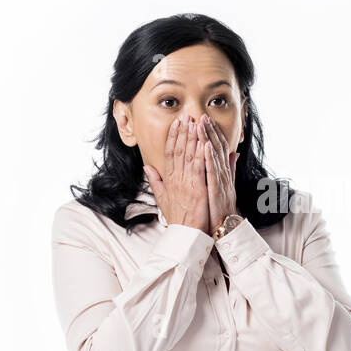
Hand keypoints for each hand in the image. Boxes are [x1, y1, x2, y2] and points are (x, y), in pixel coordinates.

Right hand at [143, 116, 210, 235]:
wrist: (186, 234)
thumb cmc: (178, 217)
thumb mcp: (162, 199)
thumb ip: (155, 181)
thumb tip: (147, 167)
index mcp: (169, 180)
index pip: (170, 153)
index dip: (173, 137)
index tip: (177, 123)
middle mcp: (176, 179)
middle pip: (178, 150)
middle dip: (183, 132)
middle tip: (187, 115)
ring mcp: (186, 183)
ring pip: (188, 155)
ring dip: (192, 138)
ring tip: (195, 122)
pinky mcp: (197, 189)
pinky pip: (198, 168)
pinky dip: (201, 154)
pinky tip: (204, 142)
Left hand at [201, 115, 238, 233]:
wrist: (226, 225)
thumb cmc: (223, 206)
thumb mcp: (228, 184)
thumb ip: (230, 168)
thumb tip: (235, 153)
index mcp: (223, 171)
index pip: (218, 147)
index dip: (212, 133)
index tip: (205, 120)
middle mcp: (223, 172)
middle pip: (217, 147)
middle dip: (209, 131)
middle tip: (202, 116)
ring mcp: (220, 179)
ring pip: (214, 155)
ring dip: (208, 139)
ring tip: (201, 125)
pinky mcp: (216, 188)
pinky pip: (212, 170)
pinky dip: (209, 158)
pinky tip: (205, 146)